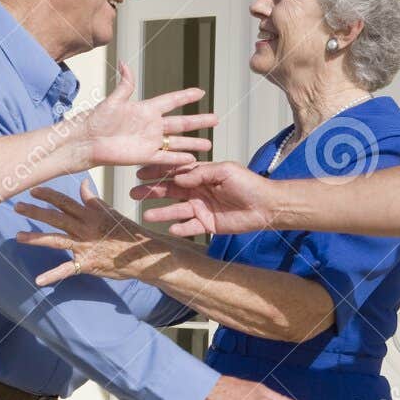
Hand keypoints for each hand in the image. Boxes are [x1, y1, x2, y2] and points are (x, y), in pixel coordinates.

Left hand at [14, 180, 166, 285]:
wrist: (142, 255)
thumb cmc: (127, 233)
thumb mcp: (111, 213)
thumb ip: (93, 201)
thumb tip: (83, 184)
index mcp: (90, 214)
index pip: (66, 201)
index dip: (48, 196)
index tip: (33, 190)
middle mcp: (85, 228)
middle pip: (56, 218)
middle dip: (35, 212)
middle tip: (16, 207)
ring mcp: (85, 246)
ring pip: (56, 240)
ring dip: (36, 238)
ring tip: (18, 237)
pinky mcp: (87, 264)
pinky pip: (67, 270)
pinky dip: (52, 276)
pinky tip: (38, 280)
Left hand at [72, 64, 215, 168]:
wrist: (86, 141)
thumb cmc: (96, 119)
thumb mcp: (112, 100)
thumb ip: (125, 85)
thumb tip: (124, 62)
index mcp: (145, 109)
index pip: (171, 101)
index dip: (185, 97)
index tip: (201, 92)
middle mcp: (150, 125)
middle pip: (181, 123)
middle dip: (198, 121)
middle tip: (216, 119)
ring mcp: (149, 142)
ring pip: (177, 142)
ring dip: (193, 143)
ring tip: (209, 144)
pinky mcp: (144, 156)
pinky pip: (165, 158)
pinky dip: (179, 159)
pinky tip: (192, 160)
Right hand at [130, 160, 281, 236]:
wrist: (266, 205)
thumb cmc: (248, 183)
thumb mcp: (224, 171)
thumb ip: (200, 173)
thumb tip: (177, 178)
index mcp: (200, 176)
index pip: (174, 173)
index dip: (157, 173)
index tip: (140, 173)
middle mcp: (197, 192)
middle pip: (169, 192)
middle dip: (151, 192)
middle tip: (133, 194)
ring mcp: (201, 209)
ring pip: (176, 211)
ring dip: (161, 213)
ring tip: (146, 216)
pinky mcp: (207, 225)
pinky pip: (190, 228)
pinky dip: (180, 228)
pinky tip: (171, 229)